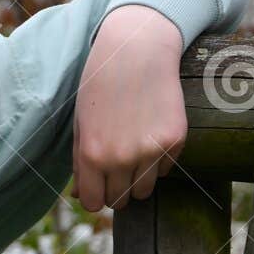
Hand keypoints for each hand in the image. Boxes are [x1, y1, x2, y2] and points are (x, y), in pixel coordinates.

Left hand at [71, 5, 187, 212]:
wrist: (138, 49)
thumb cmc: (102, 85)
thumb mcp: (82, 123)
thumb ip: (80, 163)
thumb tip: (82, 197)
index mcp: (91, 156)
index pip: (94, 204)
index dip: (96, 196)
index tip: (100, 185)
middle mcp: (120, 159)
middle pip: (120, 201)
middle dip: (117, 189)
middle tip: (117, 166)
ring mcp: (150, 151)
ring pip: (145, 191)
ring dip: (139, 180)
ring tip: (134, 152)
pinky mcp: (174, 140)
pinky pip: (165, 170)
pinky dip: (158, 160)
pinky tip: (151, 132)